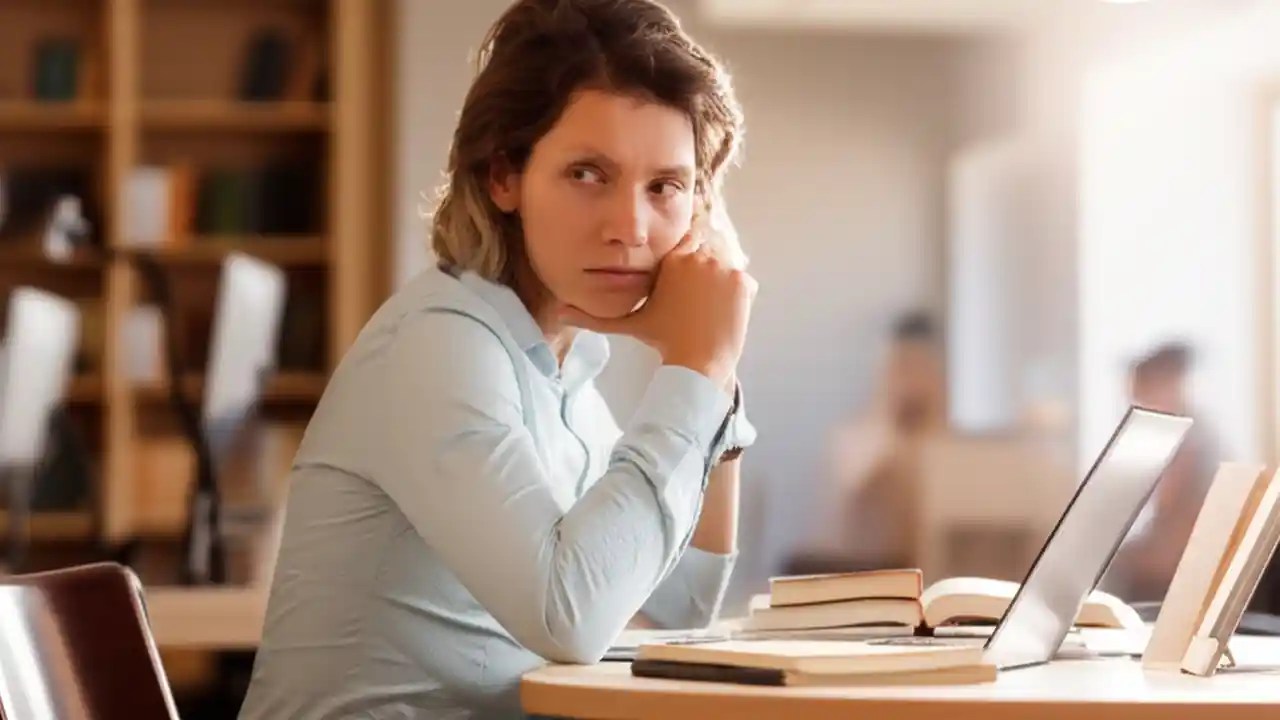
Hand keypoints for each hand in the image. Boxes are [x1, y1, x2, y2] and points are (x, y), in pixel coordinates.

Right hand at [561, 234, 756, 387]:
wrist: (696, 363)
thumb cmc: (662, 341)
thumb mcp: (627, 324)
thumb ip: (592, 315)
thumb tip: (558, 312)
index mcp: (671, 260)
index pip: (686, 233)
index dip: (688, 248)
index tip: (689, 266)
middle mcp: (698, 257)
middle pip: (708, 246)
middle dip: (705, 264)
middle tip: (700, 293)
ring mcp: (723, 268)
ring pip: (726, 261)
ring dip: (720, 277)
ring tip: (710, 303)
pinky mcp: (742, 281)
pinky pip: (742, 279)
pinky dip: (736, 294)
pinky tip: (721, 312)